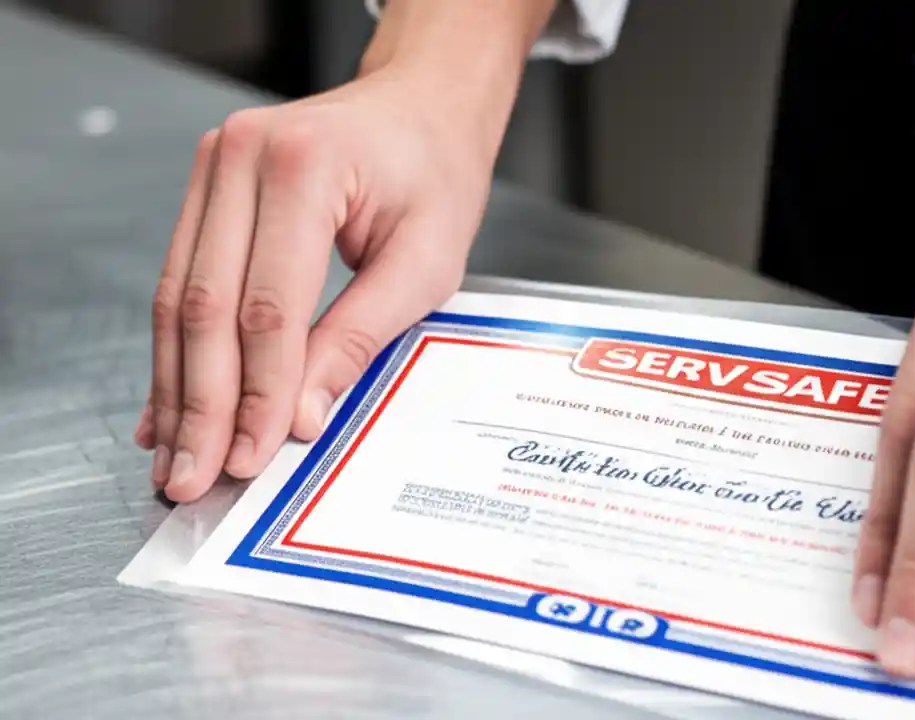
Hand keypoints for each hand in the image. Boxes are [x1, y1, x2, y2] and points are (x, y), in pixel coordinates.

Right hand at [132, 0, 555, 502]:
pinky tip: (169, 403)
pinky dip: (179, 349)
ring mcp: (214, 166)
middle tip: (193, 476)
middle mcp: (242, 157)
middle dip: (201, 404)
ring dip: (177, 386)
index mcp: (303, 166)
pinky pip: (182, 279)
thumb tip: (302, 417)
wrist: (420, 109)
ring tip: (175, 456)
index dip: (256, 391)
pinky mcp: (207, 189)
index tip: (249, 455)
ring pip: (179, 298)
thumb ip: (359, 337)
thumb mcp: (424, 261)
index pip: (268, 306)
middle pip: (208, 306)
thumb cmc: (433, 174)